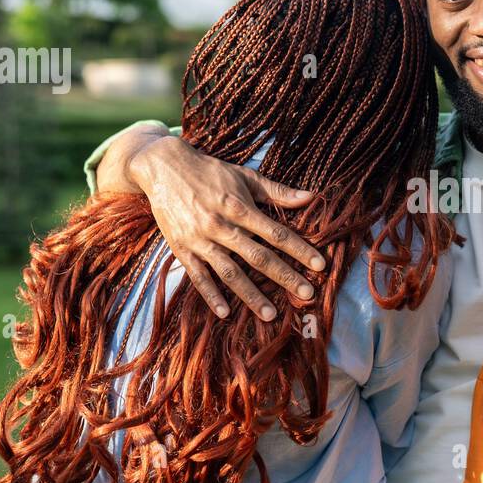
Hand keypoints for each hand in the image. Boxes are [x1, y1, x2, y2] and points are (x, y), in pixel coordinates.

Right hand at [130, 135, 326, 319]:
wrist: (163, 167)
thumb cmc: (209, 171)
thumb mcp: (244, 176)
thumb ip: (277, 191)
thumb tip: (311, 197)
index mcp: (239, 207)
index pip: (276, 233)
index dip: (299, 249)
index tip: (320, 265)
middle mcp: (221, 227)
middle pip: (258, 257)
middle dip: (285, 277)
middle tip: (307, 295)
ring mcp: (200, 240)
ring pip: (230, 273)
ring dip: (251, 295)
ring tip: (270, 314)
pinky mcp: (182, 249)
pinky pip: (198, 277)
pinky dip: (211, 295)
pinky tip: (225, 312)